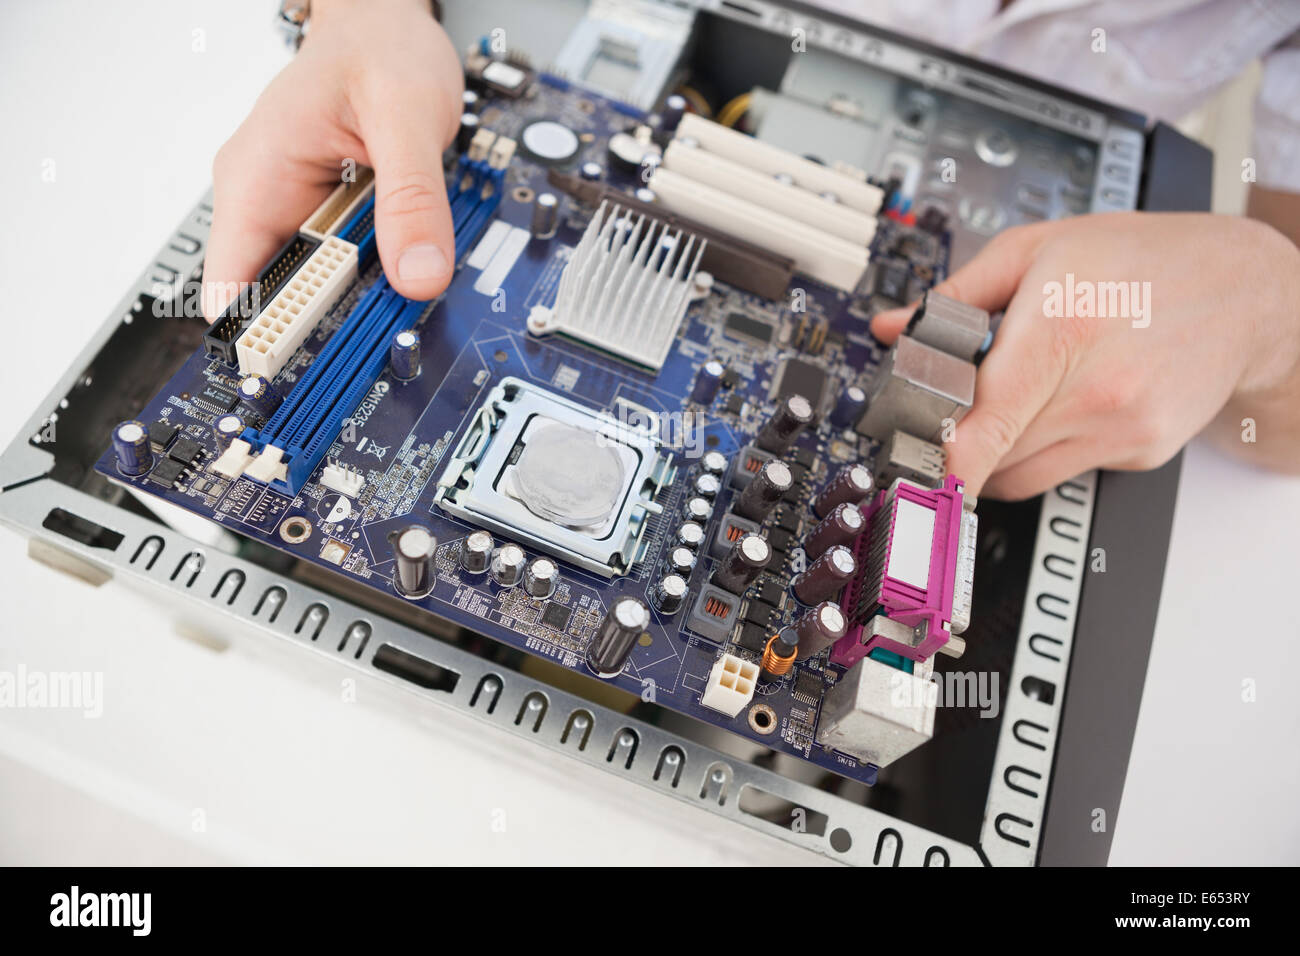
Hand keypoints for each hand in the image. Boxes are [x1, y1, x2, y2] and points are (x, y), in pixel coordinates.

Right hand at [202, 0, 461, 319]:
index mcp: (257, 179)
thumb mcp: (406, 118)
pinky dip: (378, 269)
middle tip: (390, 312)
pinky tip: (406, 255)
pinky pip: (346, 263)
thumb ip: (413, 199)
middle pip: (283, 298)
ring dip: (364, 291)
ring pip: (321, 285)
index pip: (231, 289)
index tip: (306, 369)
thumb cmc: (378, 47)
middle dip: (336, 315)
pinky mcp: (327, 214)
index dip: (263, 339)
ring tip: (408, 268)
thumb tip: (421, 276)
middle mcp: (264, 199)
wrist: (385, 21)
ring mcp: (293, 208)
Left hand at [871, 212, 1299, 498]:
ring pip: (1020, 475)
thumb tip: (896, 328)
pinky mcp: (1139, 453)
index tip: (910, 471)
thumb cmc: (1144, 261)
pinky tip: (1062, 402)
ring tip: (1012, 398)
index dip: (940, 459)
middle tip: (949, 408)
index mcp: (1060, 331)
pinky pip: (1061, 470)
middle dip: (958, 437)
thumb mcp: (1039, 249)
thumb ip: (956, 295)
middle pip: (991, 453)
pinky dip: (1042, 448)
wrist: (1250, 295)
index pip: (985, 423)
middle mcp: (1096, 392)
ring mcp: (1122, 429)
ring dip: (995, 451)